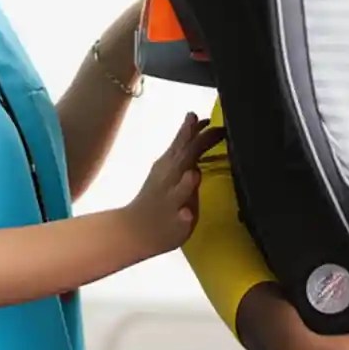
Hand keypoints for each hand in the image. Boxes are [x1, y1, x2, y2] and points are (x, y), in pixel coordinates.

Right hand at [123, 113, 223, 256]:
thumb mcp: (169, 166)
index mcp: (168, 165)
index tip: (209, 119)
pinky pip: (179, 220)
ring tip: (194, 174)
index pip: (182, 144)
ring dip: (186, 183)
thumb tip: (197, 121)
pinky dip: (183, 215)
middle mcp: (169, 180)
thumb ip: (184, 146)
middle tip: (213, 132)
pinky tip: (186, 214)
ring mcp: (170, 203)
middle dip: (195, 148)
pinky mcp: (174, 224)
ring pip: (180, 192)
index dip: (195, 131)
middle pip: (182, 162)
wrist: (135, 230)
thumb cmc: (158, 195)